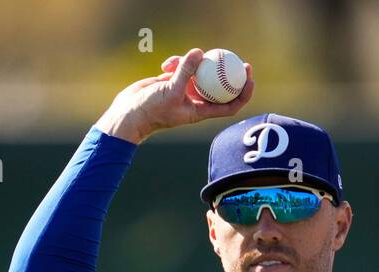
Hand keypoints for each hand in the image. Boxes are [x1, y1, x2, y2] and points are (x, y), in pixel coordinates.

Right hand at [95, 49, 255, 144]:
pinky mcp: (173, 82)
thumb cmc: (151, 110)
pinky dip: (176, 63)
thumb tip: (199, 52)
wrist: (129, 113)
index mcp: (201, 111)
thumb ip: (185, 72)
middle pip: (219, 86)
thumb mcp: (170, 91)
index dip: (243, 93)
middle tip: (235, 57)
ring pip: (199, 73)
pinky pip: (182, 68)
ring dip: (192, 64)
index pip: (230, 104)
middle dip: (228, 72)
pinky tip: (165, 65)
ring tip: (177, 63)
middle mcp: (196, 101)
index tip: (249, 78)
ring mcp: (185, 91)